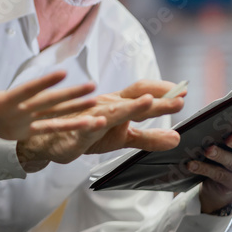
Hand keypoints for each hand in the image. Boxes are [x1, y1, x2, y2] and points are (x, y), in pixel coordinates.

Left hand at [0, 72, 106, 141]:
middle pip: (49, 99)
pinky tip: (91, 124)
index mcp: (7, 101)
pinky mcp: (31, 126)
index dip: (42, 83)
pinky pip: (54, 126)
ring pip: (57, 111)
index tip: (62, 73)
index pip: (26, 91)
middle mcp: (23, 106)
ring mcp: (29, 115)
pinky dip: (71, 126)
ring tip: (101, 104)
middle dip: (70, 94)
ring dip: (77, 108)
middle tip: (94, 86)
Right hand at [16, 79, 183, 172]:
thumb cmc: (86, 132)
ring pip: (110, 111)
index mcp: (116, 105)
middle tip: (177, 100)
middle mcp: (104, 107)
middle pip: (132, 100)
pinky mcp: (74, 134)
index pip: (141, 92)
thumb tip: (177, 138)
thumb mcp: (122, 138)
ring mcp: (89, 119)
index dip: (162, 91)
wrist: (48, 140)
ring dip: (129, 107)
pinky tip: (101, 122)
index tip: (183, 92)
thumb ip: (148, 138)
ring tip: (147, 102)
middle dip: (155, 100)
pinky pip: (82, 128)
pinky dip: (91, 124)